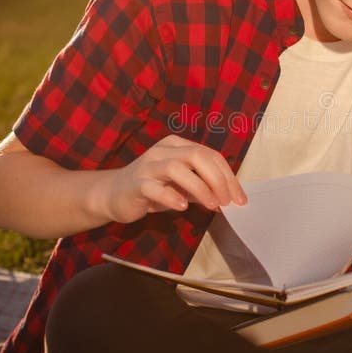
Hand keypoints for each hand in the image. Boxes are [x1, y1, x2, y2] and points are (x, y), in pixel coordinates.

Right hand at [103, 135, 246, 223]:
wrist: (112, 194)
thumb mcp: (182, 185)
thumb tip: (228, 197)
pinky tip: (182, 207)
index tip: (239, 199)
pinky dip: (171, 197)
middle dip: (217, 179)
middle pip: (197, 156)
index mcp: (178, 146)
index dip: (228, 176)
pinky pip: (154, 187)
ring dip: (199, 188)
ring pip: (177, 168)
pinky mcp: (135, 184)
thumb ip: (202, 187)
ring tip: (211, 205)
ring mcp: (148, 166)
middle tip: (227, 201)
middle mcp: (163, 151)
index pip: (210, 155)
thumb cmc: (153, 189)